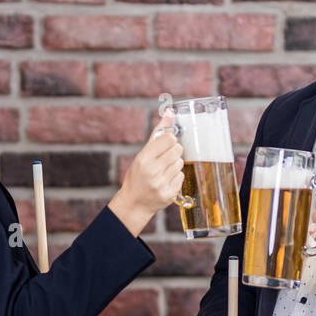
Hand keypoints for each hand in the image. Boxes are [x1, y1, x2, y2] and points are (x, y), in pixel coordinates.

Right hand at [108, 112, 183, 236]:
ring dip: (175, 164)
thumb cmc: (137, 176)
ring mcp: (162, 184)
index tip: (166, 143)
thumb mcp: (142, 154)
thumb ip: (157, 134)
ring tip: (164, 170)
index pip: (169, 138)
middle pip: (178, 149)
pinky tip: (165, 180)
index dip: (170, 139)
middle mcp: (153, 171)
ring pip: (180, 163)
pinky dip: (176, 176)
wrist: (134, 203)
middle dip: (173, 151)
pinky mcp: (170, 193)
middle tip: (165, 158)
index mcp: (144, 159)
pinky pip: (181, 176)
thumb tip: (170, 113)